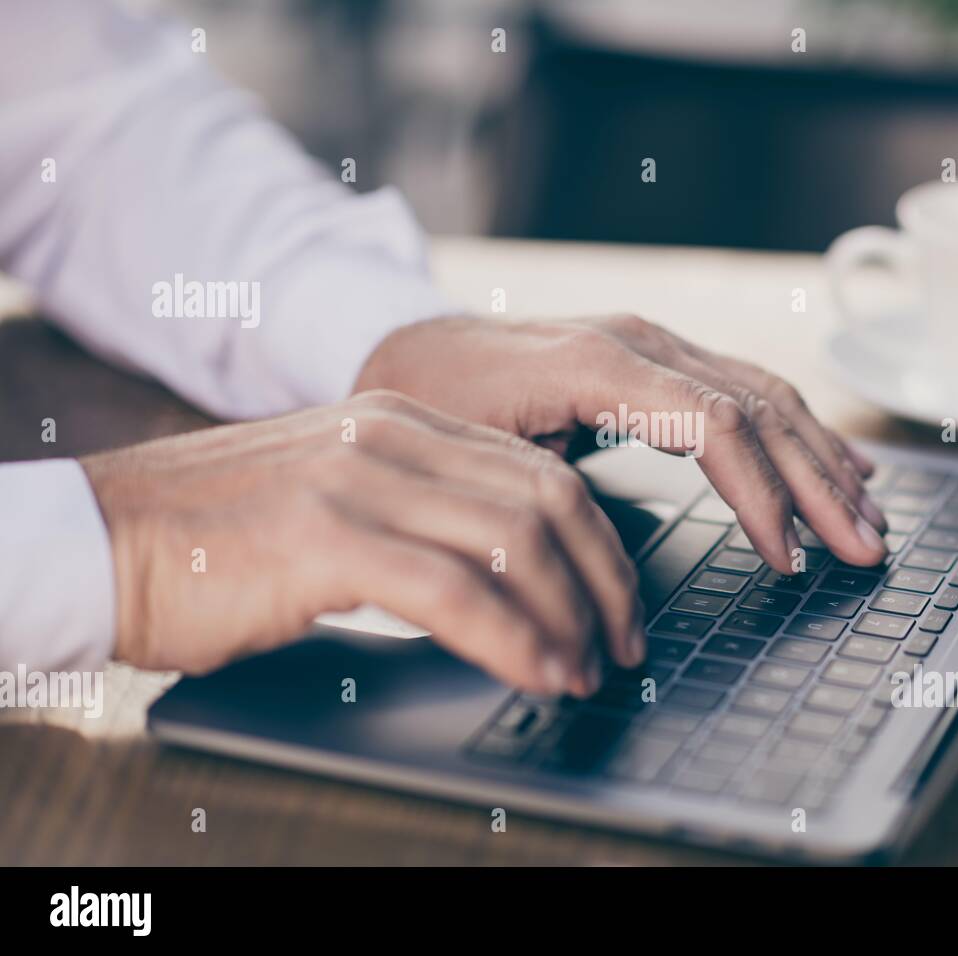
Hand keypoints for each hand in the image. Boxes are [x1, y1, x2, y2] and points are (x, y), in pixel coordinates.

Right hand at [80, 390, 642, 691]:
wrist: (103, 536)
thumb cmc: (219, 537)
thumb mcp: (340, 497)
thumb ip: (422, 513)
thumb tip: (511, 573)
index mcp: (406, 420)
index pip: (544, 470)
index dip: (601, 543)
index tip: (618, 602)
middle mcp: (394, 436)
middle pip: (551, 500)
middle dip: (606, 582)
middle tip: (622, 644)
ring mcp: (361, 480)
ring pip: (517, 541)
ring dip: (569, 617)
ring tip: (584, 671)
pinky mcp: (326, 537)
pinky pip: (455, 591)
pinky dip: (513, 639)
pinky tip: (535, 673)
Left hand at [355, 314, 886, 573]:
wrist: (408, 343)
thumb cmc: (434, 399)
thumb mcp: (481, 453)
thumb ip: (557, 496)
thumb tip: (616, 572)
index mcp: (598, 361)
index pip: (713, 425)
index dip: (761, 496)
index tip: (788, 559)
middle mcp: (640, 341)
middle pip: (758, 410)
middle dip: (819, 486)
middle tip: (866, 549)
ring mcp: (655, 343)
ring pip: (764, 396)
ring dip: (823, 460)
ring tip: (869, 516)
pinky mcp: (659, 358)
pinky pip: (747, 390)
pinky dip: (799, 433)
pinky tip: (837, 463)